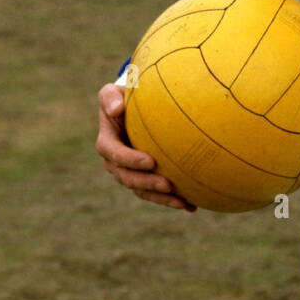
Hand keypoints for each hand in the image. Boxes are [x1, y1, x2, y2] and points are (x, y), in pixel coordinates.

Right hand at [95, 83, 195, 210]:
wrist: (133, 110)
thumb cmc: (124, 98)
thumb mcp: (112, 93)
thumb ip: (111, 98)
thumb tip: (117, 108)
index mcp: (107, 142)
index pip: (114, 154)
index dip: (130, 160)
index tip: (150, 161)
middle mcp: (115, 162)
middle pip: (128, 178)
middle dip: (147, 184)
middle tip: (167, 185)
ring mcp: (129, 173)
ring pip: (143, 191)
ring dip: (161, 198)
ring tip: (182, 202)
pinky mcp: (144, 179)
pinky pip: (156, 193)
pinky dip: (173, 200)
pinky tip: (192, 205)